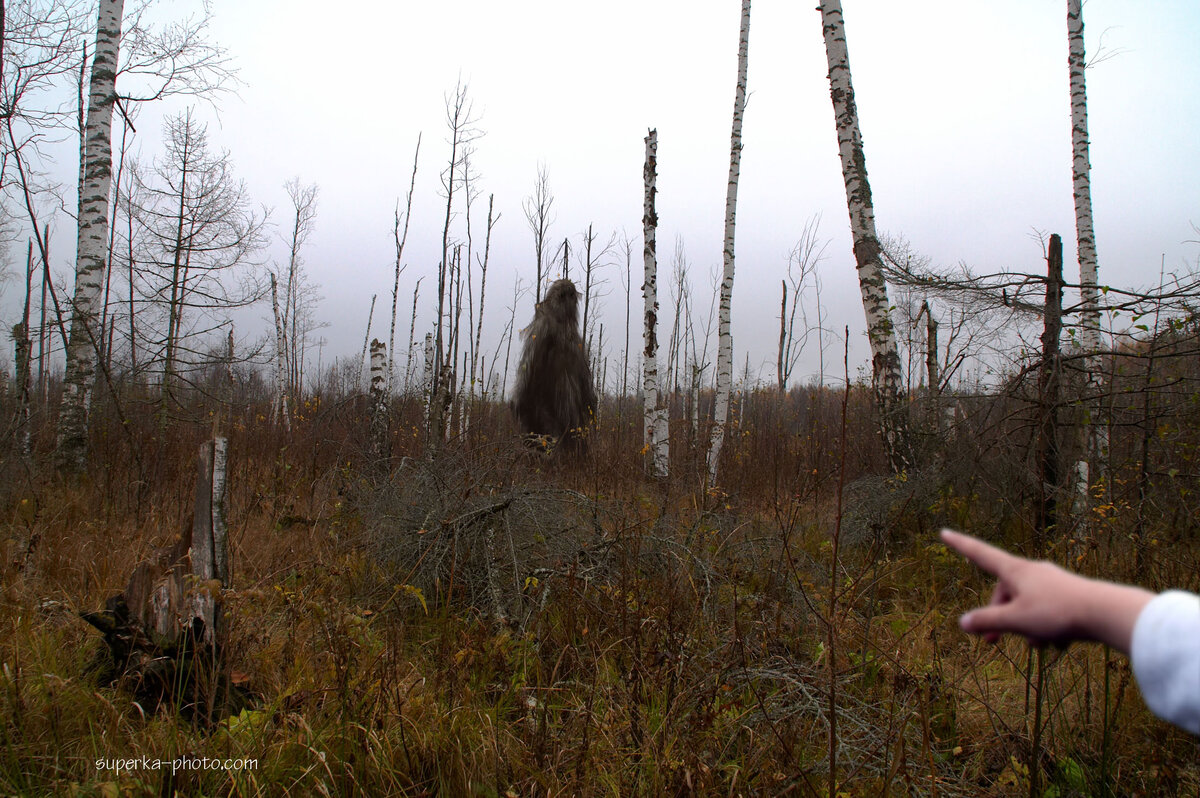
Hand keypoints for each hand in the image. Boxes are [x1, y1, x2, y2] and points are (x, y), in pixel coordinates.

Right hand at [940, 529, 1151, 652]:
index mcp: (1014, 571)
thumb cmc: (1057, 613)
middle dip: (1000, 618)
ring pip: (1026, 604)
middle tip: (994, 643)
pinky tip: (1059, 644)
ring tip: (1039, 645)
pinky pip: (1047, 610)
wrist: (1106, 613)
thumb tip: (963, 623)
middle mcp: (1032, 571)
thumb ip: (987, 622)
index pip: (980, 554)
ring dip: (1026, 626)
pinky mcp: (1069, 594)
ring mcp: (1052, 582)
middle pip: (1004, 592)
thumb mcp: (1016, 621)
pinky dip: (1046, 627)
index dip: (960, 545)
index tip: (944, 532)